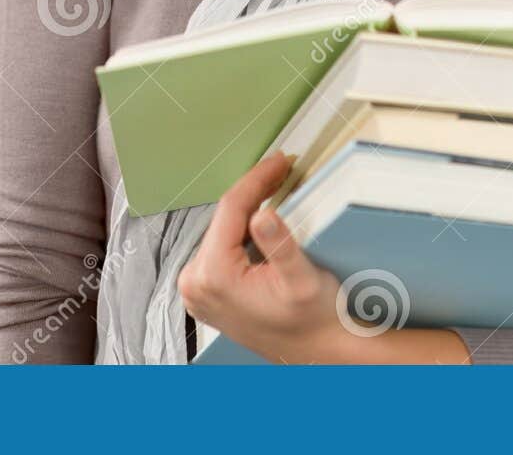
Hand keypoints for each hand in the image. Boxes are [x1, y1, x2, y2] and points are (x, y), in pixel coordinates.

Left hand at [177, 152, 471, 363]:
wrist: (317, 352)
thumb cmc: (314, 319)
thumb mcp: (302, 279)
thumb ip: (280, 244)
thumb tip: (263, 213)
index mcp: (213, 276)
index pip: (232, 208)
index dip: (258, 178)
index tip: (279, 159)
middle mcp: (194, 283)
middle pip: (224, 218)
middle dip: (254, 190)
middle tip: (282, 167)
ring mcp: (196, 289)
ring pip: (223, 229)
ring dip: (249, 208)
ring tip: (276, 185)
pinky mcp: (205, 291)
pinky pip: (221, 246)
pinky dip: (242, 230)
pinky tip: (263, 217)